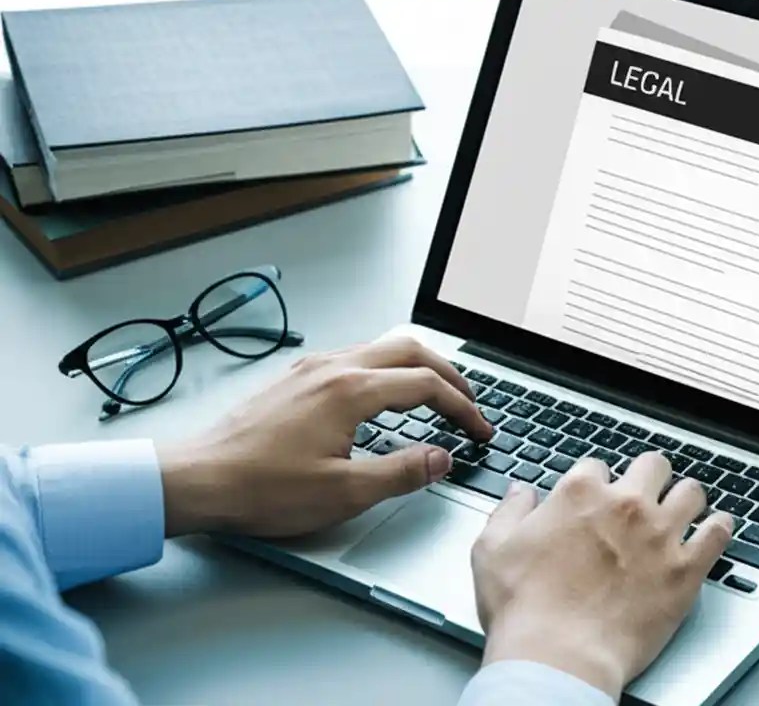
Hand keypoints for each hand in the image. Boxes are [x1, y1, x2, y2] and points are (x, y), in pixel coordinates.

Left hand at [155, 336, 492, 537]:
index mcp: (350, 391)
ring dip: (417, 368)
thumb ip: (402, 472)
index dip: (463, 408)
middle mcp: (332, 368)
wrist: (196, 481)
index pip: (427, 385)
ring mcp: (310, 369)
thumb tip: (440, 458)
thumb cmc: (259, 487)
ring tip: (435, 395)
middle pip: (409, 349)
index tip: (479, 430)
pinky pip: (354, 358)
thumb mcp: (344, 492)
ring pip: (380, 349)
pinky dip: (385, 371)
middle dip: (448, 374)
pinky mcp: (294, 380)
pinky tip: (383, 398)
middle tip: (469, 402)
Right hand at [471, 452, 733, 699]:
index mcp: (580, 493)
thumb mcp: (493, 550)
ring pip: (691, 492)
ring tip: (681, 511)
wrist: (558, 657)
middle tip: (643, 496)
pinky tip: (714, 530)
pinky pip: (719, 533)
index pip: (597, 466)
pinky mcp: (686, 570)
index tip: (596, 500)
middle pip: (653, 466)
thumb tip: (520, 492)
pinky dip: (719, 528)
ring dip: (684, 499)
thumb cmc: (523, 609)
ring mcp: (660, 535)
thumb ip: (509, 512)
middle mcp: (626, 505)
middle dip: (647, 478)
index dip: (596, 483)